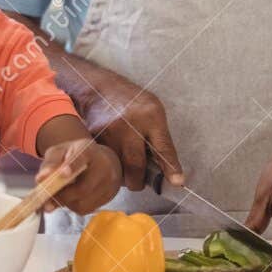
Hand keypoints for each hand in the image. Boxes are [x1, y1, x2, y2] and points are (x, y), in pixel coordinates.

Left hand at [38, 138, 121, 214]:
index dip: (72, 166)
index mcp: (88, 150)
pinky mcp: (109, 196)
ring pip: (83, 202)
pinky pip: (86, 209)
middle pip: (82, 188)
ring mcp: (108, 183)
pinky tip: (72, 197)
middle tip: (47, 199)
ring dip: (67, 203)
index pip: (81, 158)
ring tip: (62, 194)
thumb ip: (50, 163)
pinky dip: (74, 206)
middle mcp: (103, 167)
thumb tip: (40, 180)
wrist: (101, 159)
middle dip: (62, 196)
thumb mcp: (61, 151)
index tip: (62, 173)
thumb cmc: (76, 155)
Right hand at [78, 72, 183, 191]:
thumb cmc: (132, 103)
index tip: (177, 182)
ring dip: (121, 174)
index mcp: (151, 117)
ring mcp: (109, 132)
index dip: (170, 167)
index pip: (163, 148)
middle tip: (138, 180)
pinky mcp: (93, 138)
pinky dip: (108, 165)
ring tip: (122, 163)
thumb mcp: (154, 113)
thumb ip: (160, 140)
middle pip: (135, 166)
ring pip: (117, 169)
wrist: (99, 89)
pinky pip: (104, 162)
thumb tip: (170, 174)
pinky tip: (110, 156)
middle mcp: (130, 125)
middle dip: (137, 181)